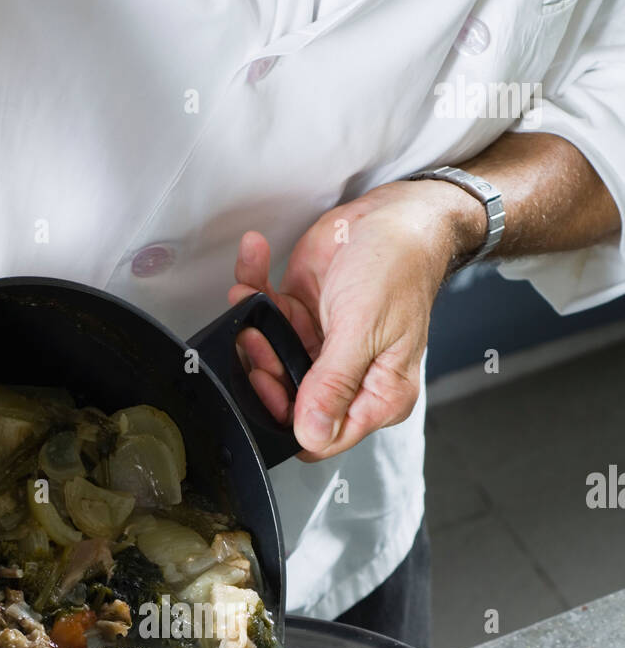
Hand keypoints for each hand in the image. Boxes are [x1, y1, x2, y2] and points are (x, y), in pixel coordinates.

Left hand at [230, 180, 486, 459]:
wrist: (398, 211)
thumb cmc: (398, 264)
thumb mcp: (364, 329)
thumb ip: (333, 384)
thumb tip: (312, 436)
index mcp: (378, 395)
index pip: (323, 434)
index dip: (288, 416)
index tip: (268, 379)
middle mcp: (349, 378)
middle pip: (288, 399)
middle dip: (263, 367)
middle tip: (254, 336)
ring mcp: (321, 348)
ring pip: (269, 359)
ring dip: (252, 327)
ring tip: (248, 294)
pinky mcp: (302, 316)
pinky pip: (266, 315)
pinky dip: (253, 288)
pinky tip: (255, 260)